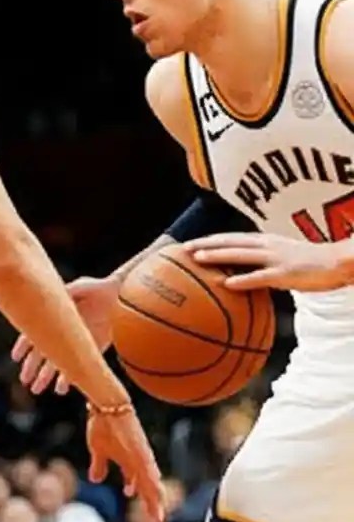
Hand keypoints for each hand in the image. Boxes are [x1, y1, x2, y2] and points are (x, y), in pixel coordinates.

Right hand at [11, 276, 116, 395]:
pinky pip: (78, 367)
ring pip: (57, 363)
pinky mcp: (93, 349)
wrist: (121, 295)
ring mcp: (77, 342)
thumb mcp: (81, 287)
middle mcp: (63, 330)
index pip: (35, 332)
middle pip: (42, 352)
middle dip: (32, 367)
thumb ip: (67, 295)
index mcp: (55, 315)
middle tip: (25, 381)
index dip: (24, 345)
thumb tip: (51, 301)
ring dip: (46, 376)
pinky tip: (61, 389)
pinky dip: (68, 379)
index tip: (16, 358)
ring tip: (37, 389)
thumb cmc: (100, 287)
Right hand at [85, 406, 165, 521]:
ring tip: (157, 513)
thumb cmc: (103, 424)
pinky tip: (156, 492)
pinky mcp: (140, 451)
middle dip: (151, 503)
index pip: (138, 482)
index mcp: (129, 462)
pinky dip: (152, 482)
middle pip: (147, 485)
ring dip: (154, 498)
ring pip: (150, 481)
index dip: (141, 495)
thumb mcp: (97, 449)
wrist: (108, 405)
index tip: (144, 509)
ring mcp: (140, 456)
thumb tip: (95, 480)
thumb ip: (99, 465)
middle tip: (156, 519)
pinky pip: (148, 470)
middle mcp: (138, 461)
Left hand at [186, 232, 351, 290]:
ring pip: (241, 254)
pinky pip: (261, 277)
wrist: (338, 263)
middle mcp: (267, 245)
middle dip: (205, 243)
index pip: (232, 237)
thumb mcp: (283, 258)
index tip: (189, 242)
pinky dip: (243, 279)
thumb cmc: (310, 264)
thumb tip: (242, 274)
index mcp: (266, 241)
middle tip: (183, 248)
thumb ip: (263, 262)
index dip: (210, 239)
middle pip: (230, 241)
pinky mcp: (285, 273)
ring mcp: (276, 258)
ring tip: (197, 258)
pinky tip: (227, 284)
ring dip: (217, 255)